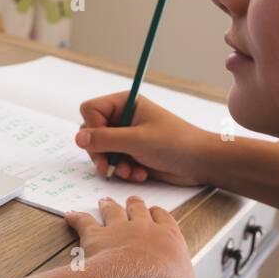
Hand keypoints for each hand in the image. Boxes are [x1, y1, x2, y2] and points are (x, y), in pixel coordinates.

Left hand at [65, 196, 200, 277]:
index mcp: (169, 238)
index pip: (166, 219)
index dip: (160, 215)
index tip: (156, 211)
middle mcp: (144, 228)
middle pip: (139, 209)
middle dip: (135, 205)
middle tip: (132, 200)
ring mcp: (118, 229)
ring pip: (113, 211)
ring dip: (109, 206)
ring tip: (105, 201)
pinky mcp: (96, 235)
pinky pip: (83, 221)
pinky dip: (76, 218)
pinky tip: (70, 216)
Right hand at [75, 91, 212, 184]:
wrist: (200, 162)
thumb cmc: (176, 143)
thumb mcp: (138, 140)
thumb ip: (105, 139)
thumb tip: (78, 138)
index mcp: (125, 103)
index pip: (89, 110)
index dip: (91, 128)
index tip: (102, 143)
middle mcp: (122, 118)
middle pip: (90, 132)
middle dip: (100, 152)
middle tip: (108, 166)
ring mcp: (125, 136)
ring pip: (100, 151)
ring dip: (113, 164)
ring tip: (129, 171)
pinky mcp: (130, 153)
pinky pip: (112, 162)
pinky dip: (122, 170)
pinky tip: (139, 174)